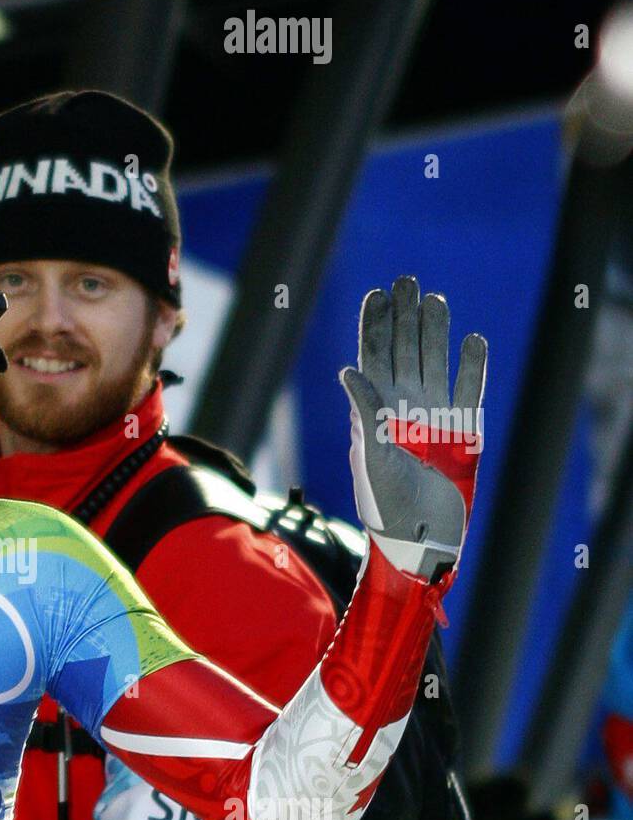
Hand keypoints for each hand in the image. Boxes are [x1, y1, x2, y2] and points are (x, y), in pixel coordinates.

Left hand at [340, 276, 485, 582]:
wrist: (420, 540)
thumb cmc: (386, 505)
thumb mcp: (371, 456)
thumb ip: (365, 412)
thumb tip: (348, 370)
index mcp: (373, 412)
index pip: (372, 358)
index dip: (374, 326)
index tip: (377, 293)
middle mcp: (402, 408)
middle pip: (404, 352)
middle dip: (404, 318)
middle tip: (406, 280)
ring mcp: (433, 417)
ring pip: (435, 363)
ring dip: (435, 332)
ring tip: (433, 299)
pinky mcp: (463, 432)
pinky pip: (468, 391)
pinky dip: (472, 366)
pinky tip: (471, 339)